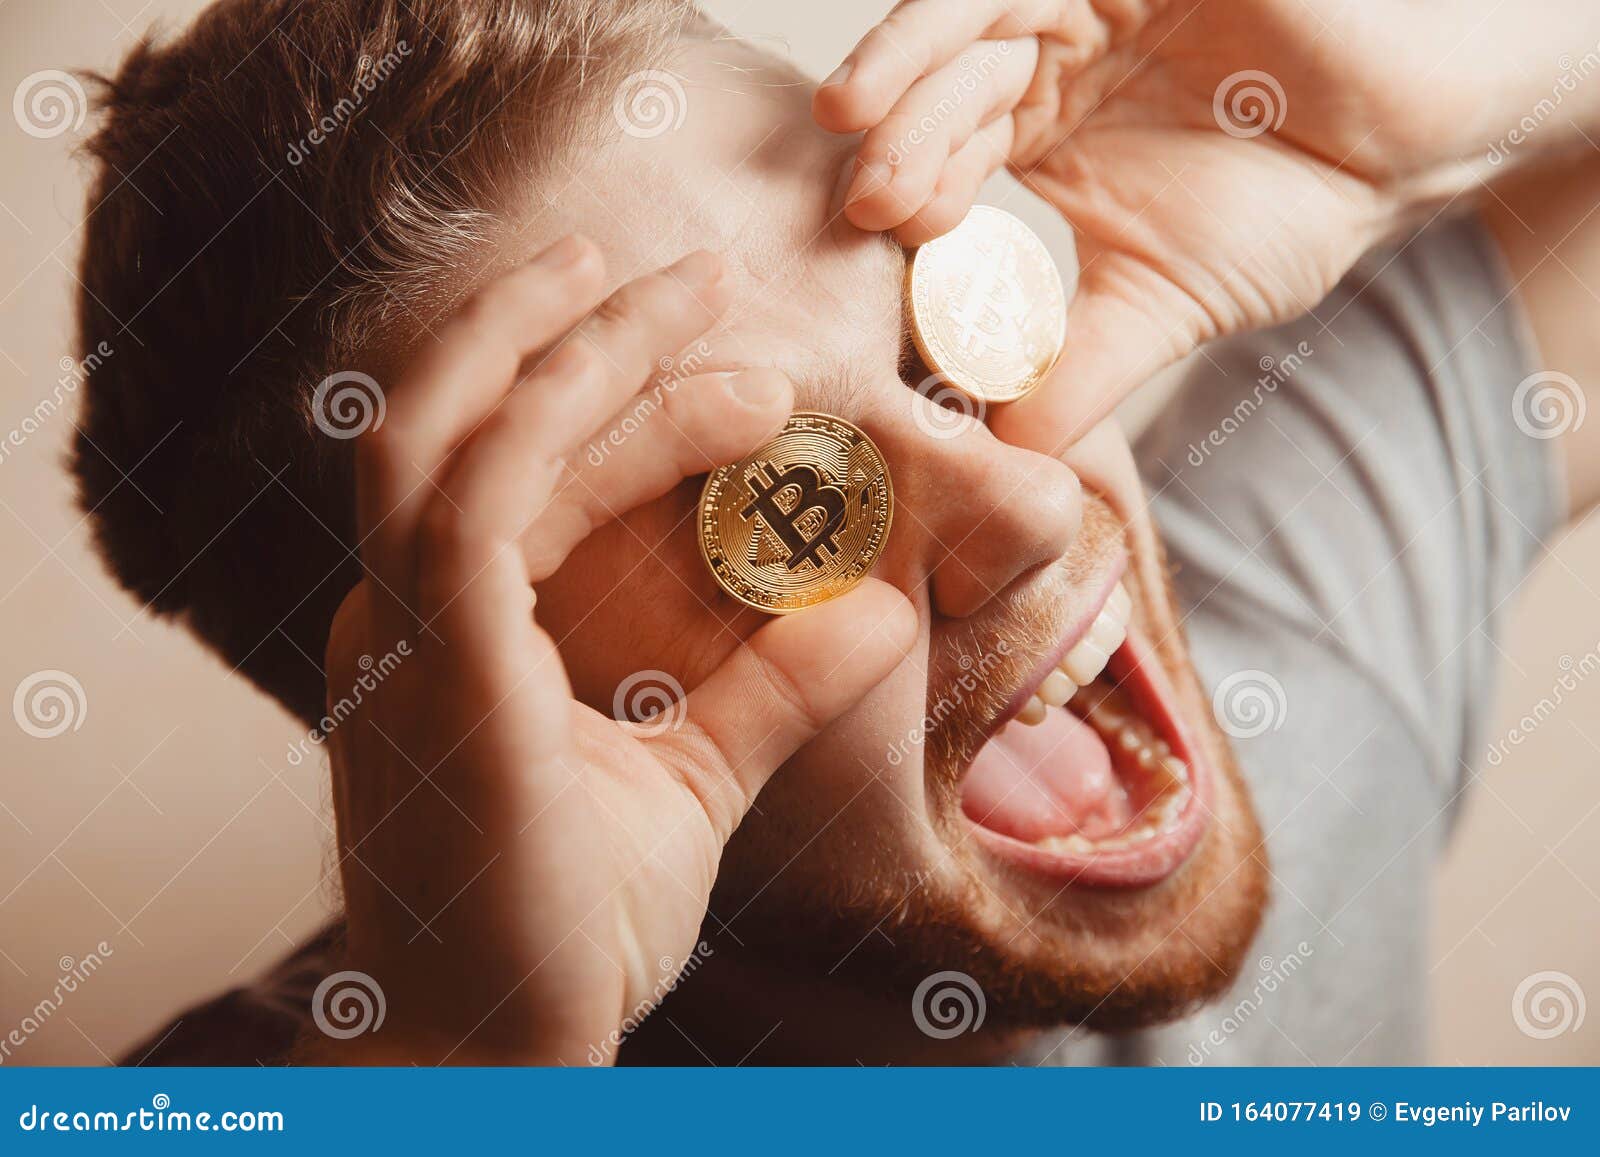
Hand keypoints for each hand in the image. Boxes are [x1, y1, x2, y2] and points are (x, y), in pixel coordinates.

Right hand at [309, 236, 915, 1063]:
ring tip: (699, 289)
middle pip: (459, 414)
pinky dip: (588, 434)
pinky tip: (711, 401)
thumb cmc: (570, 925)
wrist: (497, 1057)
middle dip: (572, 326)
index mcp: (443, 632)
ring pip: (467, 434)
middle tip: (697, 268)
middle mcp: (404, 616)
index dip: (585, 381)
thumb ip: (770, 688)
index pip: (496, 464)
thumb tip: (881, 607)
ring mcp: (407, 641)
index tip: (698, 335)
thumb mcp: (690, 779)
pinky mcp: (438, 676)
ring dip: (583, 349)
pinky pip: (487, 509)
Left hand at [812, 0, 1518, 448]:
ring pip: (973, 16)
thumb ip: (1076, 374)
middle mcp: (1046, 59)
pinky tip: (937, 45)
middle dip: (898, 141)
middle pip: (942, 89)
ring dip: (909, 63)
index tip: (872, 243)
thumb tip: (1002, 465)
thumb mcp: (1160, 307)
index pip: (945, 157)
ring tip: (853, 118)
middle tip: (863, 200)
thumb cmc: (1290, 211)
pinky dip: (976, 5)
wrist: (1408, 142)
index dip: (910, 193)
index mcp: (1036, 129)